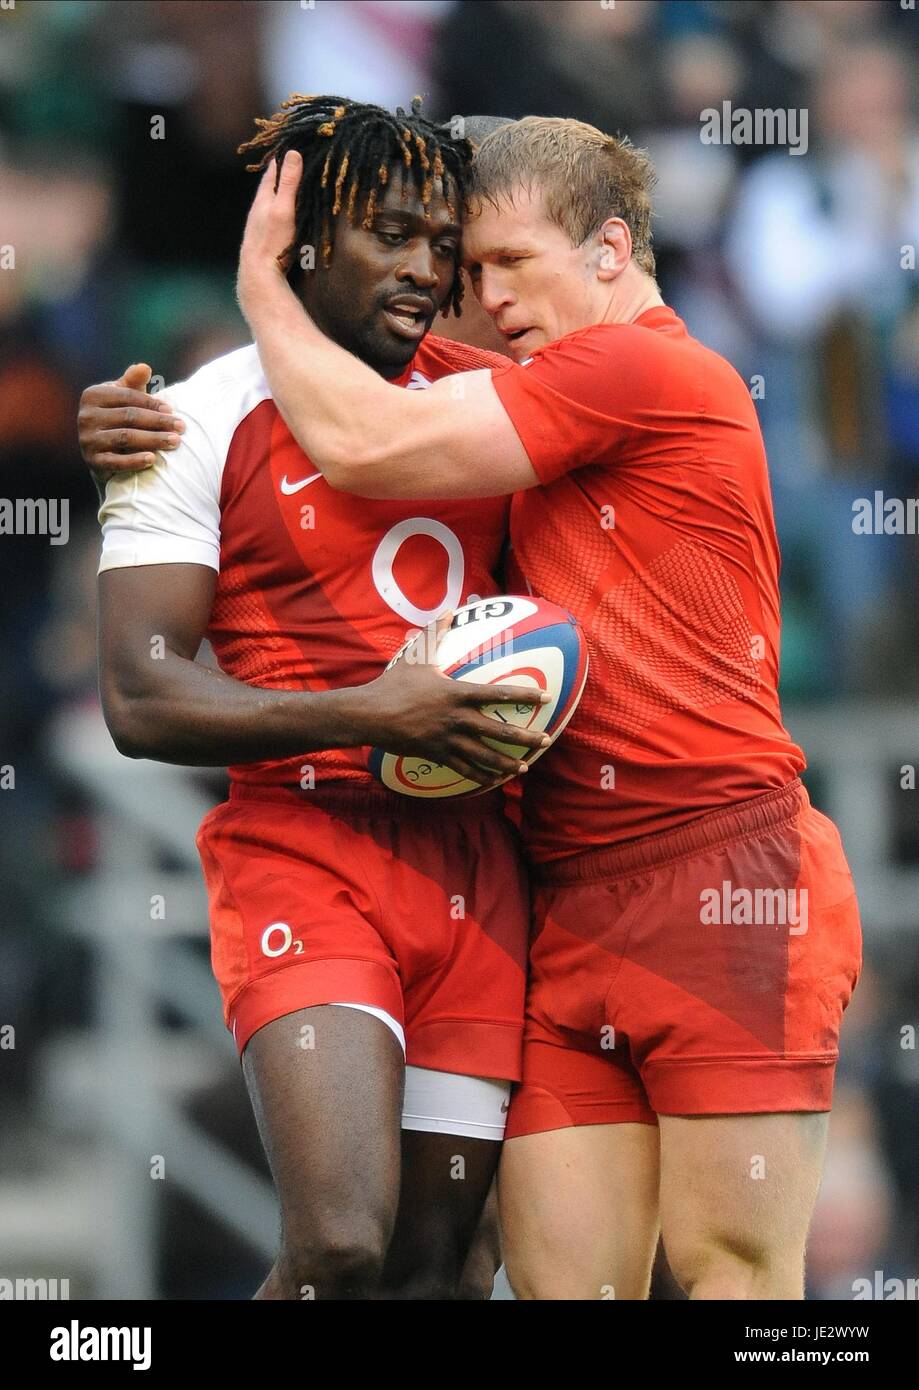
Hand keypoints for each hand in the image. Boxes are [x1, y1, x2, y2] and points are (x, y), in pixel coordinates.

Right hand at [77, 363, 182, 476]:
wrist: (102, 453)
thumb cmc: (118, 418)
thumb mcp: (123, 397)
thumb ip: (133, 382)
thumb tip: (144, 367)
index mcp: (93, 395)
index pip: (128, 397)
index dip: (152, 403)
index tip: (172, 411)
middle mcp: (86, 416)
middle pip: (129, 416)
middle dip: (158, 421)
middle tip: (181, 427)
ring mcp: (88, 439)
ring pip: (125, 437)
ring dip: (153, 439)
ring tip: (175, 441)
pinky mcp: (92, 461)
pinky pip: (116, 461)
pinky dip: (135, 461)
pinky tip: (153, 459)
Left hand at [237, 150, 302, 322]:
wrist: (258, 276)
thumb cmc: (272, 242)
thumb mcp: (283, 209)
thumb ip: (288, 183)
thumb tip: (293, 153)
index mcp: (262, 200)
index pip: (271, 172)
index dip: (281, 159)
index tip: (290, 147)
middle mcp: (258, 211)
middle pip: (269, 188)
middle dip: (280, 177)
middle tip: (290, 165)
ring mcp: (259, 228)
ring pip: (270, 205)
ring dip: (280, 196)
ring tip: (290, 190)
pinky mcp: (264, 243)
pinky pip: (273, 221)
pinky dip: (281, 214)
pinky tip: (285, 220)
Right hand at [362, 613, 551, 787]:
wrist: (371, 715)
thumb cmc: (394, 685)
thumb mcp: (417, 657)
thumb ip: (437, 633)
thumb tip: (450, 609)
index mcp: (457, 693)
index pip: (498, 694)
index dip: (524, 695)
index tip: (546, 698)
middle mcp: (458, 719)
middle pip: (499, 731)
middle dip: (525, 737)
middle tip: (545, 740)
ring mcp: (448, 740)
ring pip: (485, 755)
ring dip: (507, 762)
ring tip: (524, 767)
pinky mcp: (437, 755)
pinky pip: (464, 768)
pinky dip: (480, 776)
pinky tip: (493, 781)